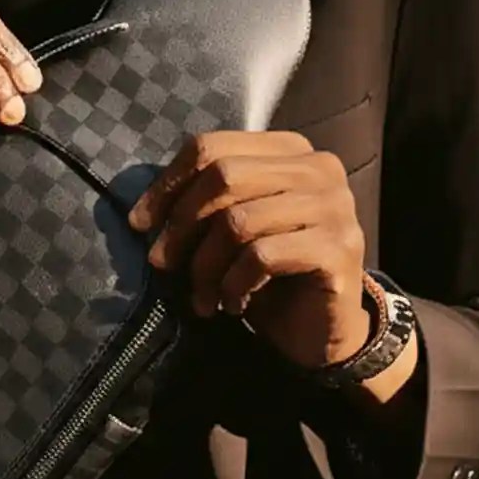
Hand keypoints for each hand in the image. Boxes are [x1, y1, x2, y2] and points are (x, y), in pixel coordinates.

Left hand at [129, 131, 369, 369]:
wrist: (319, 331)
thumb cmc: (267, 275)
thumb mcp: (229, 229)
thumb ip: (201, 203)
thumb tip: (141, 215)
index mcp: (290, 150)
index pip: (211, 147)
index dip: (167, 185)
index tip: (139, 223)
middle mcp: (319, 168)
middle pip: (223, 177)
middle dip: (181, 225)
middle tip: (163, 263)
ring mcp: (335, 206)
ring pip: (239, 222)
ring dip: (206, 267)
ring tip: (201, 297)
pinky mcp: (339, 248)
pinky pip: (262, 256)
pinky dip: (234, 284)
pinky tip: (232, 304)